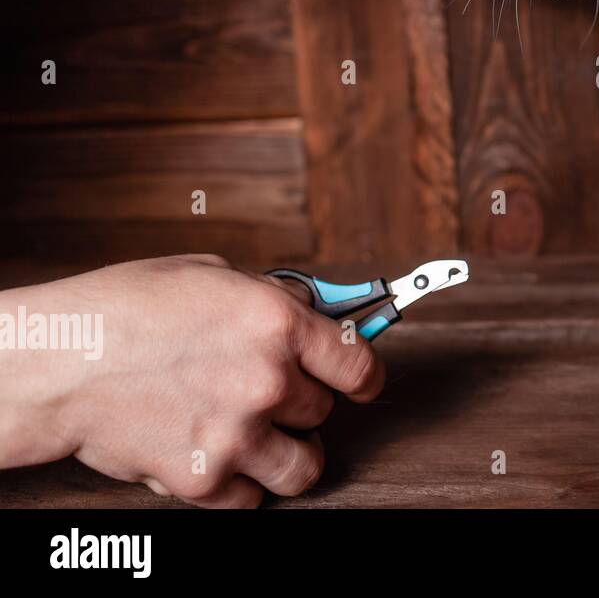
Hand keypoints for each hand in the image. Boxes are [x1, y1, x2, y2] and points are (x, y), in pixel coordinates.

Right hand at [0, 254, 383, 506]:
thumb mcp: (213, 276)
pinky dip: (239, 484)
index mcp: (278, 322)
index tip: (360, 385)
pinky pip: (252, 498)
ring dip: (285, 453)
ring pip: (303, 466)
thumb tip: (314, 313)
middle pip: (322, 412)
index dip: (363, 377)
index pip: (359, 364)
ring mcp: (238, 433)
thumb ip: (271, 299)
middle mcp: (268, 379)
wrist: (60, 362)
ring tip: (259, 437)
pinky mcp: (205, 479)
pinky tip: (217, 455)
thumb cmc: (126, 309)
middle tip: (267, 395)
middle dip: (299, 405)